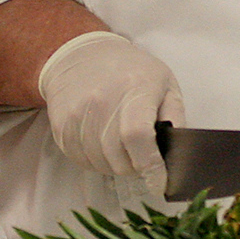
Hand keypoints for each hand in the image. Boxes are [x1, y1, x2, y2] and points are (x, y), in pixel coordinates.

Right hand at [38, 31, 186, 181]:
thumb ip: (175, 117)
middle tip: (139, 153)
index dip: (150, 166)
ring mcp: (78, 114)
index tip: (159, 183)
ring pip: (100, 164)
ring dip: (114, 164)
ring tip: (119, 143)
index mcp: (135, 89)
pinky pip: (81, 160)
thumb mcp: (164, 83)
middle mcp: (102, 101)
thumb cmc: (130, 71)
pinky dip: (95, 160)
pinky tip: (101, 141)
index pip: (138, 136)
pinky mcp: (61, 125)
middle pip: (119, 158)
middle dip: (134, 166)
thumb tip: (178, 153)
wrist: (81, 55)